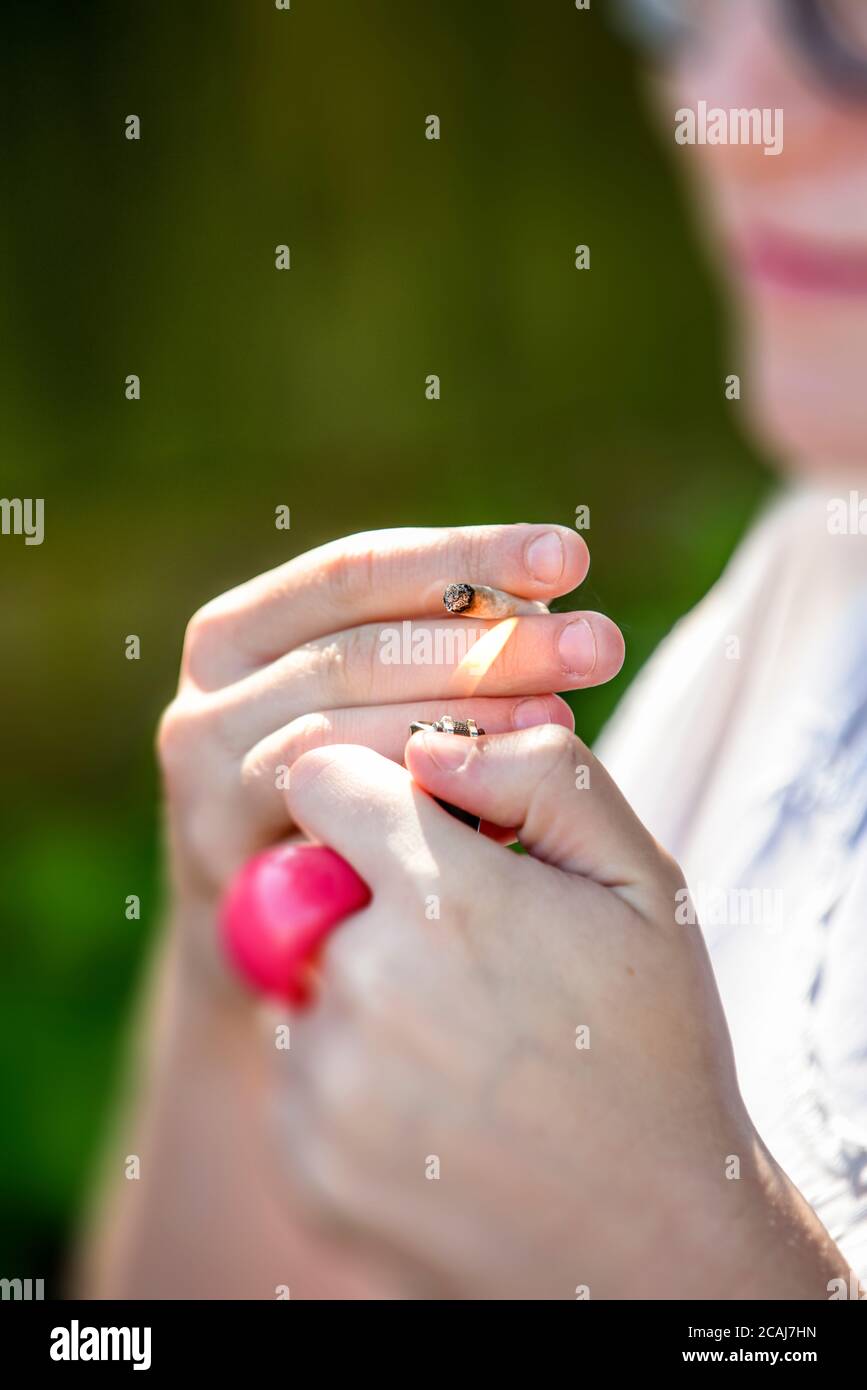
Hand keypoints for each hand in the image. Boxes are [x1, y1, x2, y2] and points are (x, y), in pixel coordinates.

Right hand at [155, 524, 623, 976]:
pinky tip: (502, 808)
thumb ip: (434, 656)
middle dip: (485, 643)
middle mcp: (207, 698)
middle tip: (598, 644)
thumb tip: (551, 606)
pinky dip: (412, 805)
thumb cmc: (355, 800)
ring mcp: (204, 781)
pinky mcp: (223, 861)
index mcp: (240, 631)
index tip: (568, 556)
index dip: (464, 556)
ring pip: (335, 733)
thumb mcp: (378, 711)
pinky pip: (323, 821)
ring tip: (563, 718)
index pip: (356, 570)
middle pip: (353, 651)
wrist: (278, 941)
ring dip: (457, 720)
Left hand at [275, 725, 847, 1298]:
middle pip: (302, 883)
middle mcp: (365, 989)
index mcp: (446, 902)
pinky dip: (348, 1079)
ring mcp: (327, 1087)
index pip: (318, 778)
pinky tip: (435, 1109)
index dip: (365, 792)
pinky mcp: (304, 1161)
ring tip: (459, 1046)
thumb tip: (428, 744)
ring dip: (357, 992)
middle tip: (460, 958)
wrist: (648, 1242)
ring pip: (299, 981)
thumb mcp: (643, 886)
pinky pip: (297, 1073)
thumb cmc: (651, 1045)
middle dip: (365, 898)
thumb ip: (546, 778)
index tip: (408, 827)